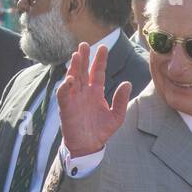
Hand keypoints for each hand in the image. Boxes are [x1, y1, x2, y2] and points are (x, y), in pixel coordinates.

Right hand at [56, 42, 131, 158]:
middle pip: (83, 71)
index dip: (100, 60)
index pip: (97, 72)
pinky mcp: (66, 107)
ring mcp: (74, 98)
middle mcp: (84, 92)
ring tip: (76, 55)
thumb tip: (127, 83)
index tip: (103, 47)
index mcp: (96, 92)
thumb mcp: (116, 116)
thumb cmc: (101, 131)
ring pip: (72, 78)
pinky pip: (63, 95)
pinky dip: (65, 87)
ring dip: (73, 67)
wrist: (89, 146)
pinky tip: (69, 79)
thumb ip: (121, 100)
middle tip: (84, 44)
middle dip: (83, 58)